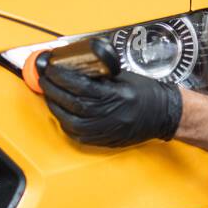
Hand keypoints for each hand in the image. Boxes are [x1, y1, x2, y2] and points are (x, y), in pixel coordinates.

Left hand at [40, 38, 182, 147]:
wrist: (163, 114)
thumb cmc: (146, 94)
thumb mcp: (122, 76)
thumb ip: (98, 74)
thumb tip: (73, 68)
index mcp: (115, 96)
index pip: (80, 86)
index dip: (61, 76)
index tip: (51, 68)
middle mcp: (109, 115)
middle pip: (71, 102)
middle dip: (53, 89)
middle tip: (44, 78)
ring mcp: (104, 130)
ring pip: (69, 120)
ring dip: (54, 105)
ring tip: (49, 93)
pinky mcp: (102, 140)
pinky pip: (75, 133)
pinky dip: (63, 121)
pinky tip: (60, 112)